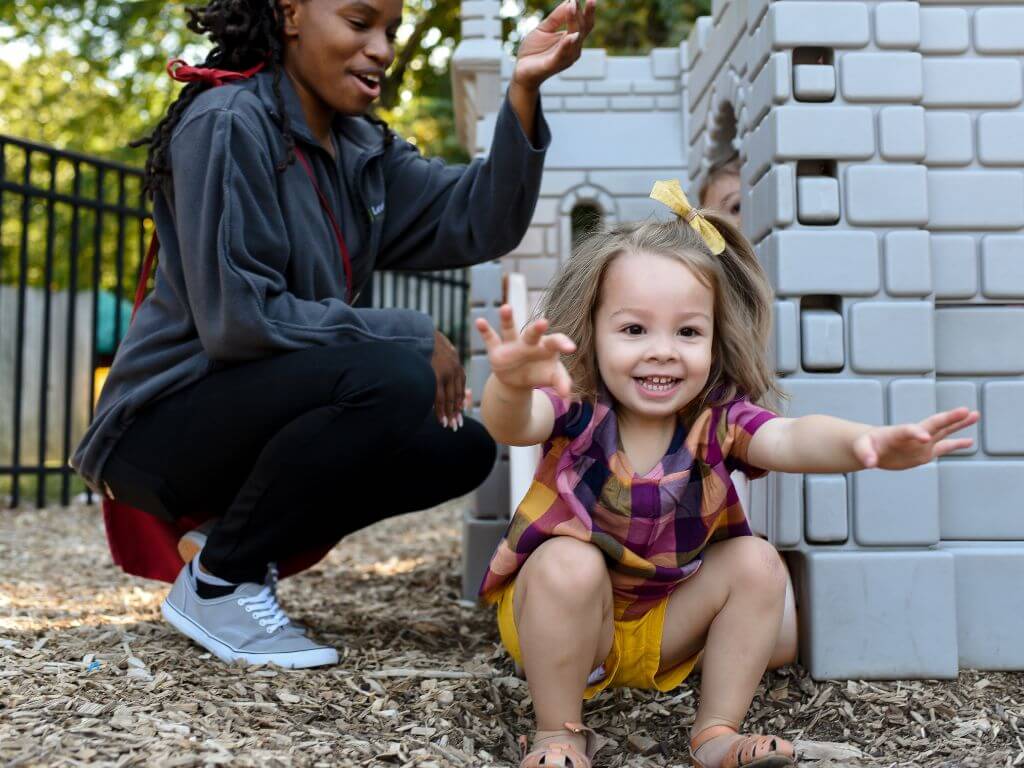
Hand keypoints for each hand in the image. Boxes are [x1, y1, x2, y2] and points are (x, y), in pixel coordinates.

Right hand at [430, 329, 465, 430]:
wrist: (419, 331)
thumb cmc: (425, 342)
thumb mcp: (438, 351)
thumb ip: (441, 364)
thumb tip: (438, 374)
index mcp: (455, 365)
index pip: (460, 388)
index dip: (460, 402)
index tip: (460, 413)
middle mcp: (454, 370)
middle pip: (457, 396)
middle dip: (457, 412)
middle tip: (457, 425)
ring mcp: (445, 373)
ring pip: (449, 399)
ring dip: (449, 414)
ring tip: (449, 426)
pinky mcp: (436, 375)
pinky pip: (439, 398)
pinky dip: (440, 411)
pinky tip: (441, 420)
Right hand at [475, 304, 575, 396]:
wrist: (519, 379)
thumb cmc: (541, 372)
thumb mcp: (552, 377)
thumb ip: (561, 382)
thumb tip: (567, 395)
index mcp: (546, 346)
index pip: (556, 341)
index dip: (563, 343)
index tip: (571, 348)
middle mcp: (529, 342)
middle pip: (532, 333)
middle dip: (537, 328)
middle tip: (543, 322)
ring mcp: (512, 344)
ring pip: (509, 329)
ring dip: (506, 319)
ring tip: (505, 307)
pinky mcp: (497, 350)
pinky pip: (490, 339)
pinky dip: (485, 330)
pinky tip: (480, 321)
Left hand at [512, 0, 595, 91]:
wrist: (521, 70)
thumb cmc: (534, 51)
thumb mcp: (543, 29)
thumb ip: (556, 17)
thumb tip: (569, 2)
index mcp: (572, 40)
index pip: (585, 24)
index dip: (588, 11)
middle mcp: (573, 49)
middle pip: (582, 30)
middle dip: (581, 14)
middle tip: (575, 0)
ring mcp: (565, 58)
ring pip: (574, 40)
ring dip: (574, 23)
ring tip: (572, 7)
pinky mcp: (553, 65)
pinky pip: (562, 54)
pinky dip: (567, 45)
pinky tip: (572, 36)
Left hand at [852, 407, 979, 469]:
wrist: (871, 446)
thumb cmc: (865, 444)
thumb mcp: (861, 448)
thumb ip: (865, 454)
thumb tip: (869, 463)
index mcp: (897, 433)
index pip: (908, 430)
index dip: (916, 433)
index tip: (925, 437)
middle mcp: (913, 435)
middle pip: (933, 425)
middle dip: (949, 419)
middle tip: (965, 411)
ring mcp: (921, 443)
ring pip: (944, 432)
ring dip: (959, 424)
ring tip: (976, 415)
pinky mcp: (925, 452)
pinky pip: (944, 448)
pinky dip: (956, 445)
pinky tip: (970, 441)